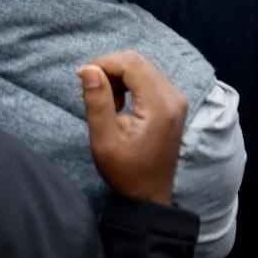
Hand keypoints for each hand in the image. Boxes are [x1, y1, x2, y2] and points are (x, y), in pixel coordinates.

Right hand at [78, 51, 187, 205]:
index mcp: (160, 106)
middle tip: (89, 88)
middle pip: (137, 62)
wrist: (148, 195)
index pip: (131, 64)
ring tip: (104, 101)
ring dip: (117, 76)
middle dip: (109, 68)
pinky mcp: (172, 104)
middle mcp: (174, 98)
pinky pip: (148, 79)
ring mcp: (176, 100)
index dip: (103, 63)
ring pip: (142, 67)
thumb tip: (88, 69)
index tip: (81, 76)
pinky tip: (117, 103)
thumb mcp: (103, 140)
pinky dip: (128, 83)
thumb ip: (97, 102)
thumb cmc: (125, 172)